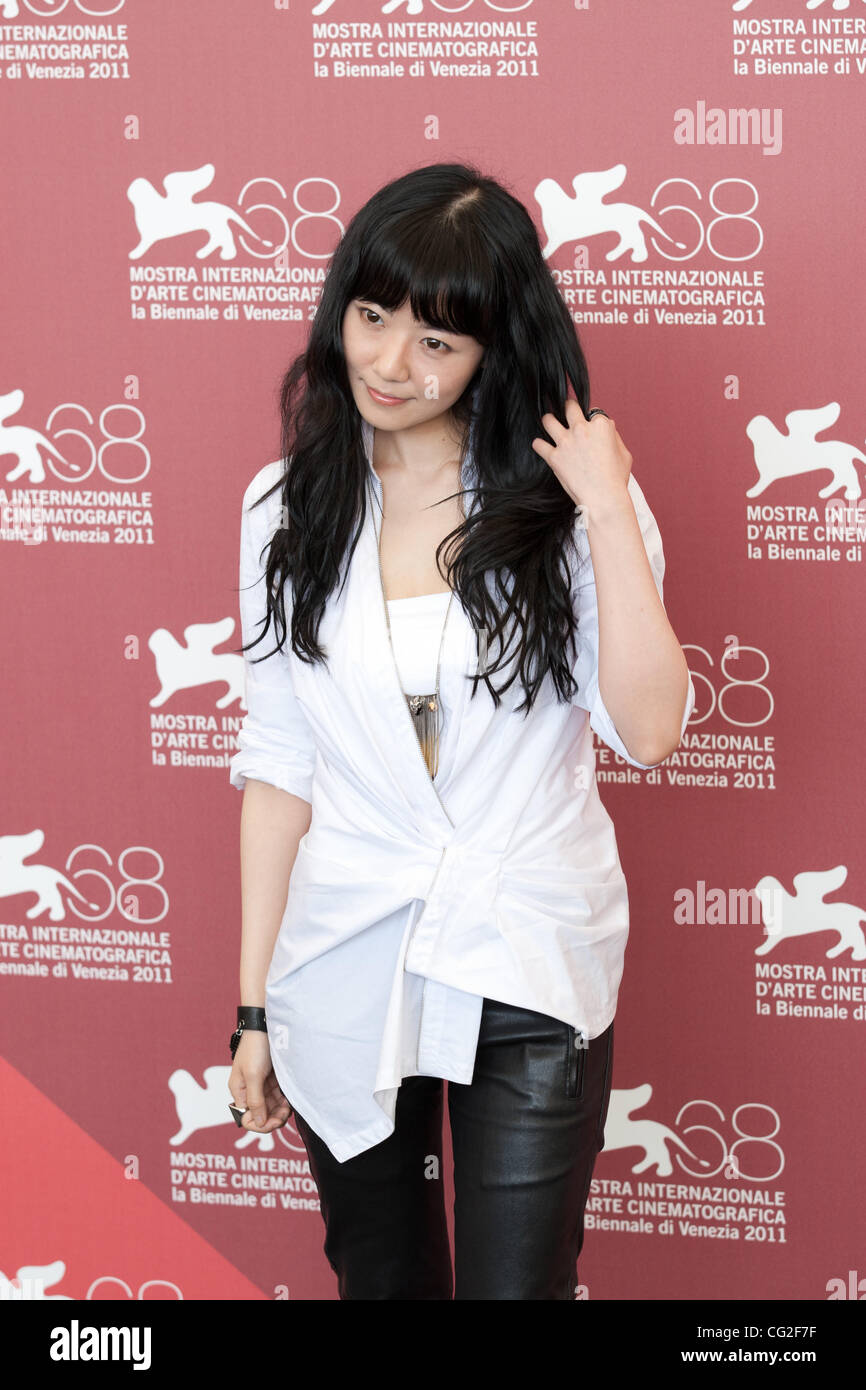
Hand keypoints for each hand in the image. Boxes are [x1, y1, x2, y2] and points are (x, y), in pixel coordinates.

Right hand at [229, 1028, 292, 1132]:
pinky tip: (289, 1099)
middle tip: (285, 1114)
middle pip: (260, 1114)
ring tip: (289, 1106)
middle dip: (273, 1118)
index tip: (273, 1122)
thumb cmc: (255, 1047)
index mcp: (238, 1091)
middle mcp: (248, 1090)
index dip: (259, 1124)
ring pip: (270, 1107)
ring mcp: (260, 1085)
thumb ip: (255, 1100)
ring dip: (280, 1110)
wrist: (266, 1025)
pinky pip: (277, 1097)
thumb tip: (257, 1123)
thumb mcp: (253, 1076)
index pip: (246, 1118)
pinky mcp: (271, 1079)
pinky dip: (284, 1101)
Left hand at [531, 401, 631, 518]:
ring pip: (548, 420)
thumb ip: (615, 437)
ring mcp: (565, 442)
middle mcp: (581, 429)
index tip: (589, 425)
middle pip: (569, 406)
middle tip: (566, 410)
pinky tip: (541, 446)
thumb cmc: (616, 479)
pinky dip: (539, 445)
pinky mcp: (554, 457)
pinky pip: (538, 445)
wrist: (603, 498)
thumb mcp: (624, 454)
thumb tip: (609, 428)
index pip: (593, 411)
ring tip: (549, 422)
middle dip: (568, 406)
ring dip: (549, 420)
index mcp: (601, 425)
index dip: (591, 419)